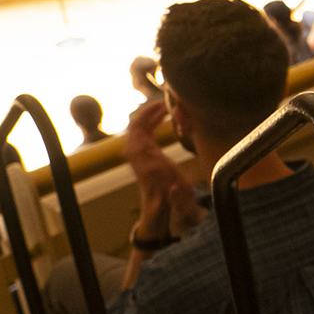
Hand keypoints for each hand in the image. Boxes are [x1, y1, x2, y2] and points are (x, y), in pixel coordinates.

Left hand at [124, 100, 195, 232]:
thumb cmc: (170, 202)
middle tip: (164, 103)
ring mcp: (137, 156)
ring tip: (164, 109)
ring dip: (148, 118)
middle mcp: (138, 157)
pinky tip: (160, 121)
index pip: (139, 132)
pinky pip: (140, 135)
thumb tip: (175, 189)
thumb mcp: (178, 200)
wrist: (157, 210)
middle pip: (135, 127)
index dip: (149, 116)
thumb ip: (177, 196)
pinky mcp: (141, 156)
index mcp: (147, 163)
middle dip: (148, 113)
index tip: (162, 106)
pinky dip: (148, 125)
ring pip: (136, 130)